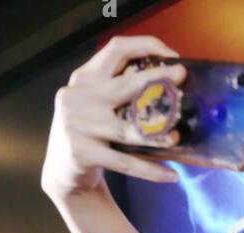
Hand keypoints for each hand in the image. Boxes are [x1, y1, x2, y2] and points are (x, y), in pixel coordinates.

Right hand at [41, 35, 186, 201]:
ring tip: (178, 138)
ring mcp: (77, 125)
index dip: (144, 45)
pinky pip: (125, 163)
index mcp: (85, 78)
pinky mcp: (81, 152)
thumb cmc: (91, 131)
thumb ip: (120, 90)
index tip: (172, 55)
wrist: (62, 168)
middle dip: (157, 79)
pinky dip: (151, 171)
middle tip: (181, 77)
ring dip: (157, 135)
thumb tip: (170, 85)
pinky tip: (172, 175)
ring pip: (128, 129)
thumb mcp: (97, 102)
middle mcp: (78, 97)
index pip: (115, 49)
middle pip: (125, 85)